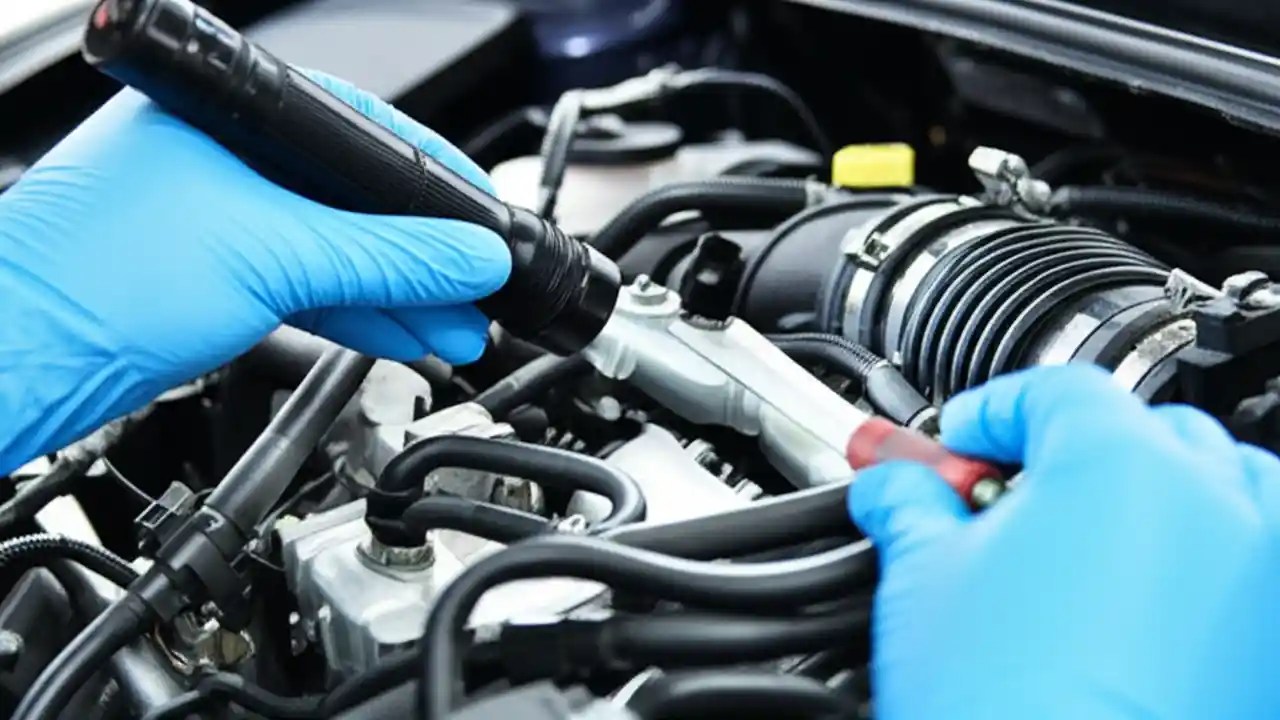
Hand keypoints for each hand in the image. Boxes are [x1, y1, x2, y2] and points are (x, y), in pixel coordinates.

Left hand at [0, 73, 509, 473]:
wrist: (12, 361)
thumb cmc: (93, 279)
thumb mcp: (274, 256)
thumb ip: (389, 259)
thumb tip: (471, 255)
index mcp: (231, 115)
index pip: (367, 133)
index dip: (436, 182)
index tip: (483, 222)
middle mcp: (225, 158)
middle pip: (355, 203)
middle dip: (424, 257)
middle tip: (479, 291)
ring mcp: (217, 218)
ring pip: (333, 253)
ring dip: (398, 295)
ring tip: (456, 327)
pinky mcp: (210, 275)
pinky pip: (305, 285)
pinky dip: (355, 311)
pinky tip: (402, 334)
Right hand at [848, 364, 1279, 719]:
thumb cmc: (1003, 710)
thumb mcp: (922, 581)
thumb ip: (909, 506)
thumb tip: (894, 489)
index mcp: (1124, 467)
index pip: (1055, 394)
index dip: (990, 413)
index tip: (958, 446)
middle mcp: (1220, 509)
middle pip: (1144, 432)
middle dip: (1070, 454)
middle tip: (1007, 500)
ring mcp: (1265, 582)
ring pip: (1227, 490)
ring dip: (1160, 494)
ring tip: (1089, 543)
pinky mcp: (1275, 650)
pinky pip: (1255, 570)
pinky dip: (1210, 564)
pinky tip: (1143, 604)